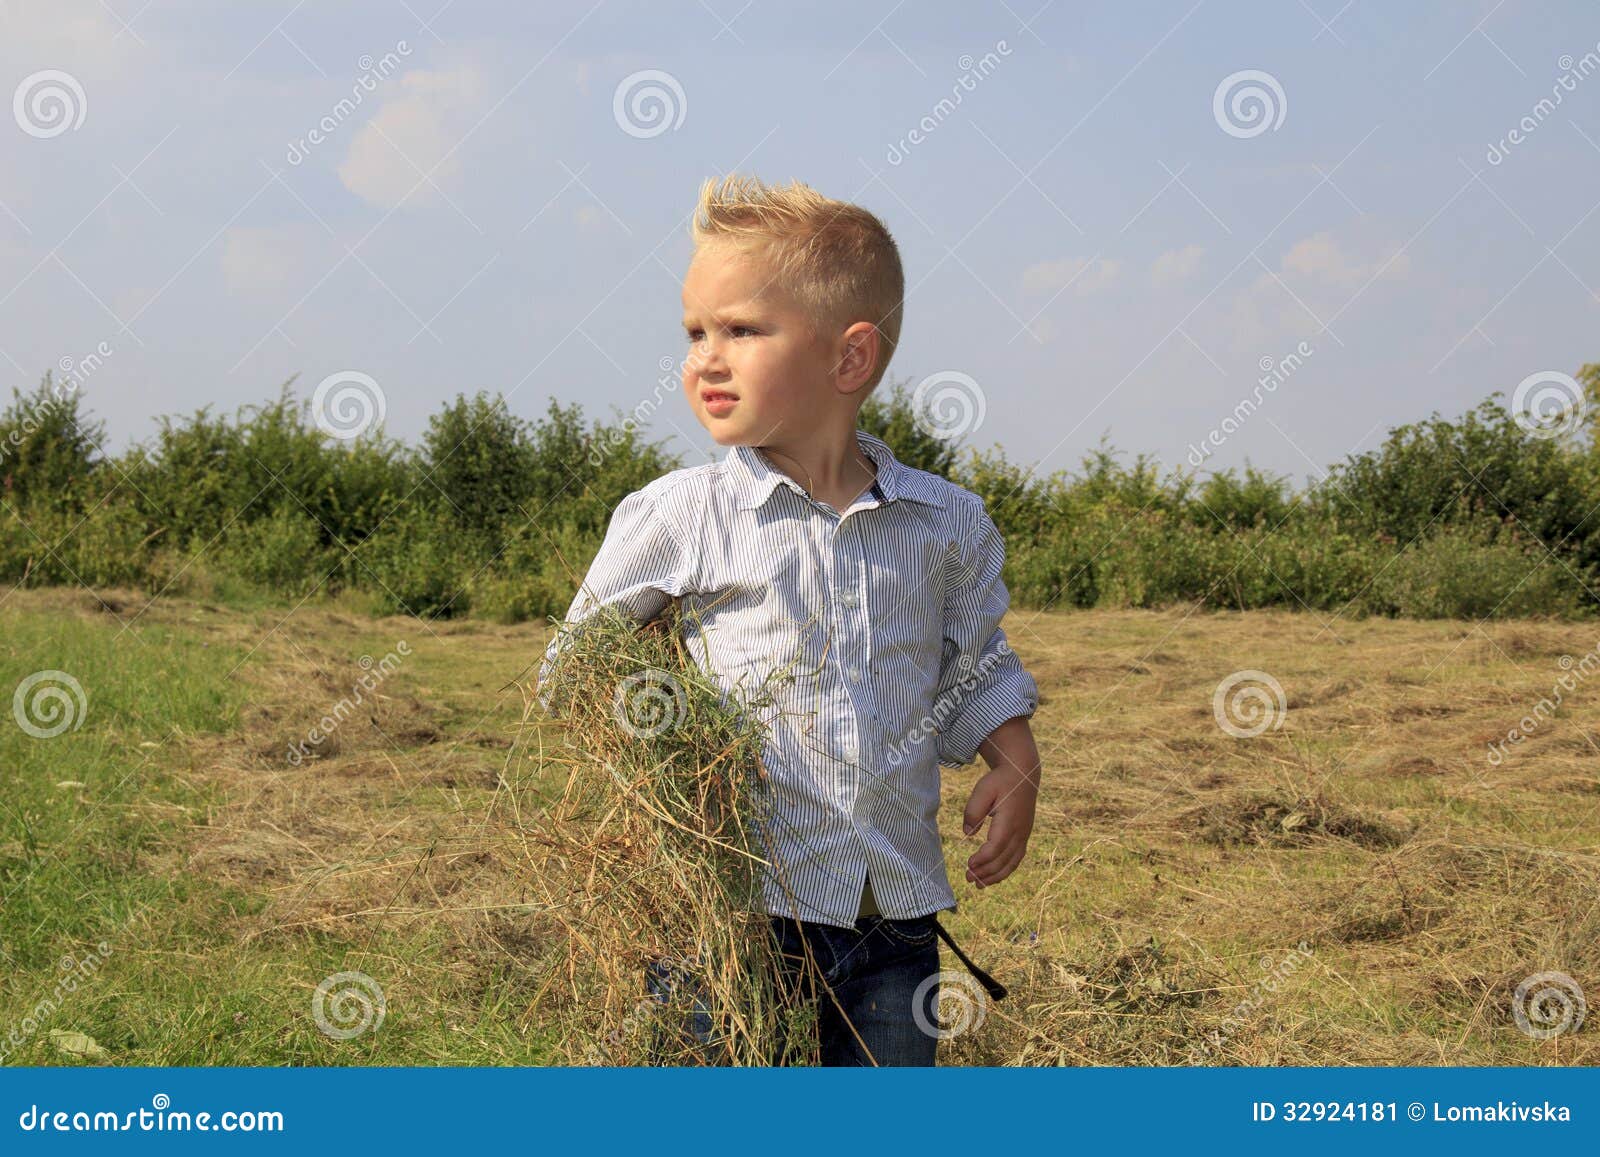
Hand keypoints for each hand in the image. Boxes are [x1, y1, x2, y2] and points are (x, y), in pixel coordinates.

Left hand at [962, 763, 1036, 887]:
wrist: (1023, 775)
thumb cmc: (1000, 782)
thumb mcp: (982, 789)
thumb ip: (973, 810)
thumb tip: (968, 833)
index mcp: (1009, 821)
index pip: (996, 847)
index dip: (982, 859)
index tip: (968, 865)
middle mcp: (1020, 831)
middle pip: (1003, 860)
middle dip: (985, 872)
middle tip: (968, 878)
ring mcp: (1024, 835)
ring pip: (1012, 863)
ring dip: (995, 876)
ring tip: (979, 885)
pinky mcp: (1024, 836)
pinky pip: (1017, 859)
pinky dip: (1005, 870)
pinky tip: (993, 876)